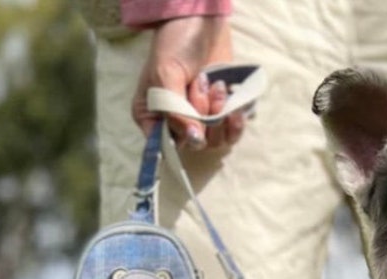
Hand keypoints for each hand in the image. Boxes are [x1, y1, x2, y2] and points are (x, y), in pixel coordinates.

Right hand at [132, 16, 246, 149]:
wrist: (202, 24)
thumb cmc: (174, 45)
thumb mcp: (166, 74)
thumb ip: (176, 110)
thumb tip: (194, 139)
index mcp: (152, 115)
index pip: (165, 145)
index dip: (182, 137)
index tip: (193, 127)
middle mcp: (175, 123)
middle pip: (195, 143)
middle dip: (202, 115)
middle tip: (201, 83)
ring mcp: (201, 121)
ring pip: (215, 141)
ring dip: (218, 113)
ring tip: (215, 85)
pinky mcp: (222, 117)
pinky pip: (231, 135)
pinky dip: (234, 122)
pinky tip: (233, 105)